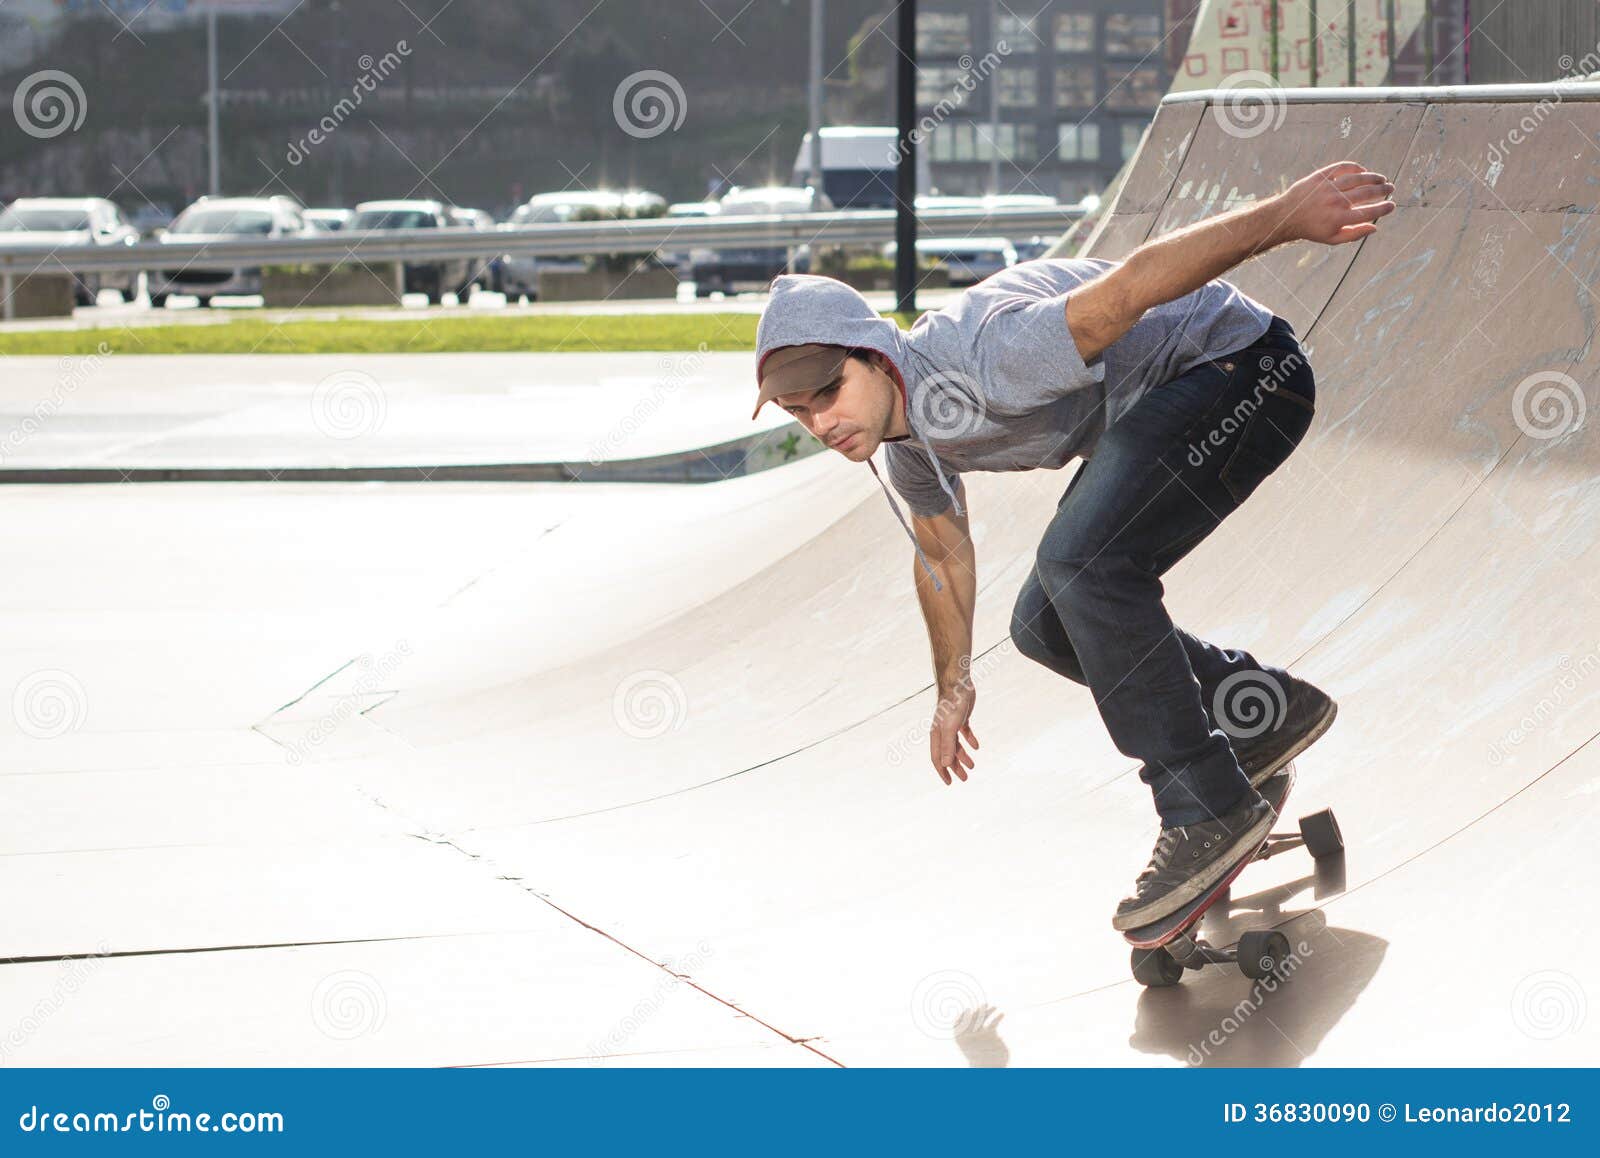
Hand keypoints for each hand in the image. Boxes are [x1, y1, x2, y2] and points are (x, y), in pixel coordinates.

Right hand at [929, 677, 978, 784]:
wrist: (957, 684)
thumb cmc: (952, 705)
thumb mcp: (950, 728)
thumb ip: (947, 746)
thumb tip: (945, 765)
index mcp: (937, 736)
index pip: (937, 758)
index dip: (943, 771)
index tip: (950, 783)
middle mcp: (942, 732)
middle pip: (947, 754)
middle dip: (955, 767)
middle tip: (965, 778)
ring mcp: (951, 725)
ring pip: (956, 745)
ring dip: (963, 756)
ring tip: (972, 766)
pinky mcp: (960, 718)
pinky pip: (964, 733)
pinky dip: (969, 741)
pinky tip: (976, 746)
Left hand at [1269, 161, 1395, 246]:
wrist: (1286, 217)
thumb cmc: (1312, 229)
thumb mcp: (1332, 239)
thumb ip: (1354, 234)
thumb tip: (1375, 228)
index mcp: (1340, 218)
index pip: (1369, 212)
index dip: (1384, 208)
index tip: (1392, 205)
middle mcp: (1336, 202)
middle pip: (1367, 193)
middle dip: (1383, 190)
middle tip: (1390, 188)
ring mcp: (1329, 187)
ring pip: (1358, 178)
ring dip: (1373, 177)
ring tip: (1381, 179)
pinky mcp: (1321, 176)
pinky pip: (1342, 167)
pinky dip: (1355, 167)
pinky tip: (1363, 170)